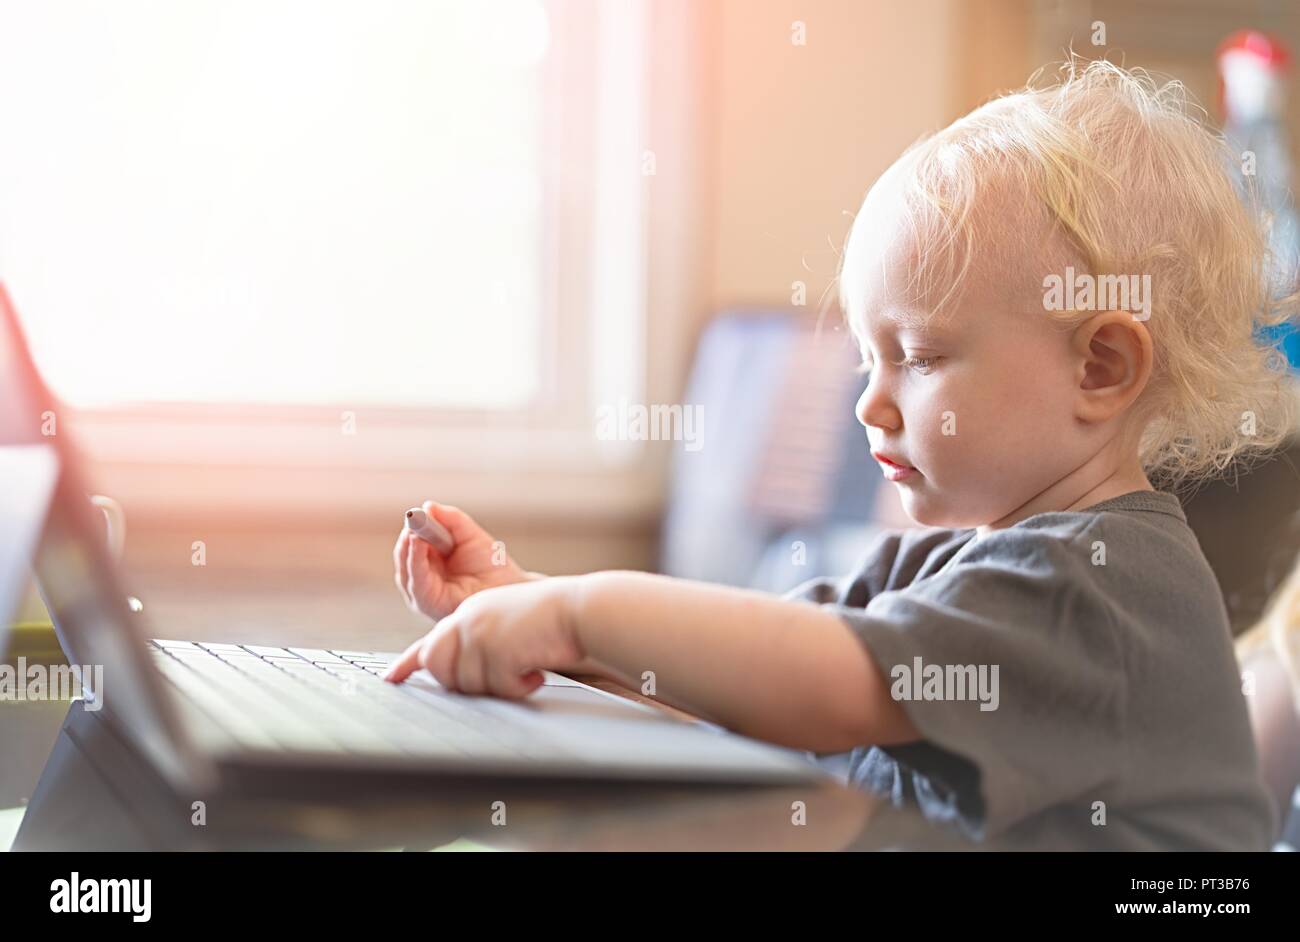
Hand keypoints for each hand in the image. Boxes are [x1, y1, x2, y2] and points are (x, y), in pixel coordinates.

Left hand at [383, 576, 586, 698]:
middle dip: (463, 684)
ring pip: (468, 683)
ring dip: (499, 685)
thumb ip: (476, 645)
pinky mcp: (495, 646)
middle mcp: (467, 620)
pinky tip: (533, 672)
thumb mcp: (504, 627)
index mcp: (467, 613)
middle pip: (440, 670)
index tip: (391, 678)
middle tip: (497, 679)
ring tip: (524, 669)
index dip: (407, 664)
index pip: (428, 642)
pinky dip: (518, 687)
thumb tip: (456, 676)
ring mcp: (479, 632)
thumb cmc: (551, 622)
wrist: (578, 609)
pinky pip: (497, 686)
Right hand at [393, 500, 538, 619]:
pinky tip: (418, 542)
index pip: (412, 541)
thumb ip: (450, 519)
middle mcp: (422, 576)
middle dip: (409, 534)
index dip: (413, 527)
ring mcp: (422, 591)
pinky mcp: (426, 602)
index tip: (415, 513)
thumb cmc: (490, 565)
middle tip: (414, 517)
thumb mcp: (469, 534)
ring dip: (408, 545)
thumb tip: (427, 506)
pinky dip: (414, 560)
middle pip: (404, 553)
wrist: (507, 588)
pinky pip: (416, 581)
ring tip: (415, 529)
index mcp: (430, 560)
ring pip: (406, 566)